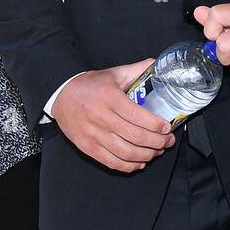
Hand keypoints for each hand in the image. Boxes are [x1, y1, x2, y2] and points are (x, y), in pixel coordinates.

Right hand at [51, 60, 175, 172]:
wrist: (61, 95)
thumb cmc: (90, 85)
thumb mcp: (114, 73)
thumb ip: (137, 69)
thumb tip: (158, 64)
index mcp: (110, 98)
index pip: (138, 115)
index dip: (156, 125)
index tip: (167, 127)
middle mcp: (101, 117)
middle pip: (135, 136)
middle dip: (157, 142)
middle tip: (167, 141)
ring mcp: (93, 135)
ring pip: (126, 152)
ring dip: (146, 155)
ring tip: (157, 152)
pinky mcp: (87, 147)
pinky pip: (111, 162)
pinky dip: (128, 166)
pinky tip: (139, 162)